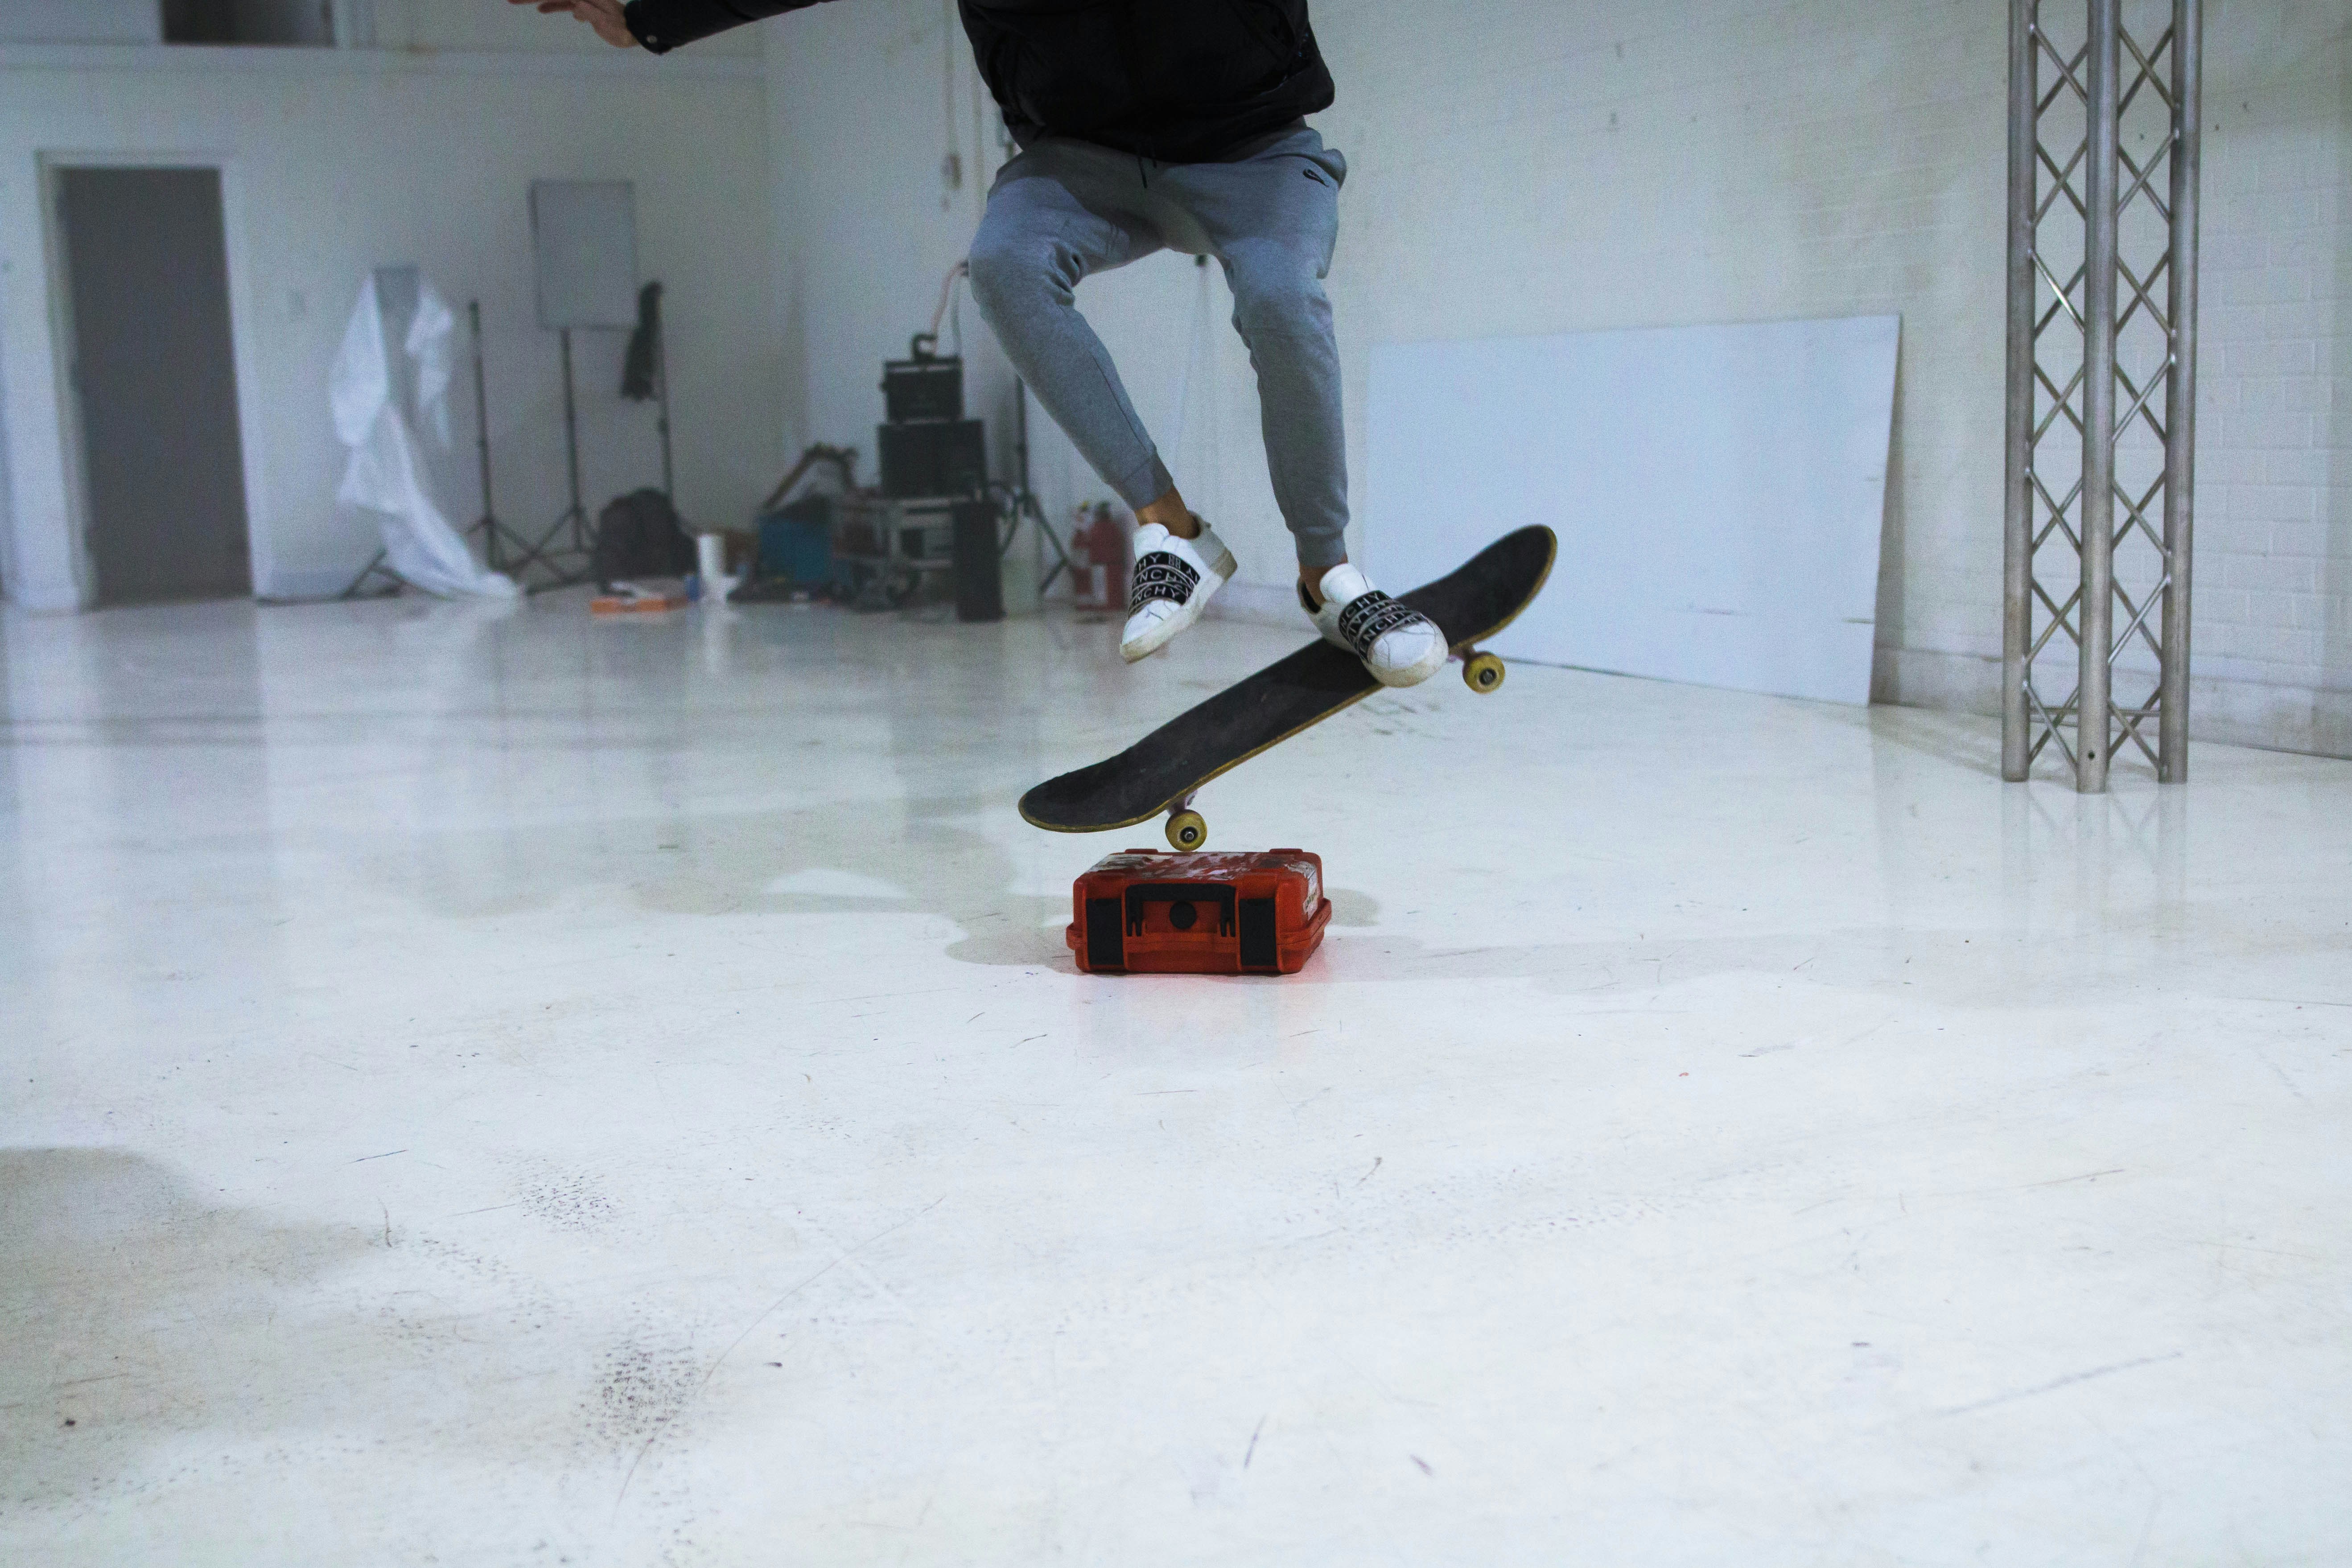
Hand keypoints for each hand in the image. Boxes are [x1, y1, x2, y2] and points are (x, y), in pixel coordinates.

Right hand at [510, 0, 636, 48]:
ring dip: (538, 0)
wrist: (634, 30)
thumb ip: (592, 14)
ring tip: (517, 1)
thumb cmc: (622, 29)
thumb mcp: (608, 23)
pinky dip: (552, 6)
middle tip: (510, 0)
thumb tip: (576, 6)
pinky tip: (541, 10)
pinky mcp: (583, 8)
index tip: (525, 0)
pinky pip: (564, 5)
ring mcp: (581, 0)